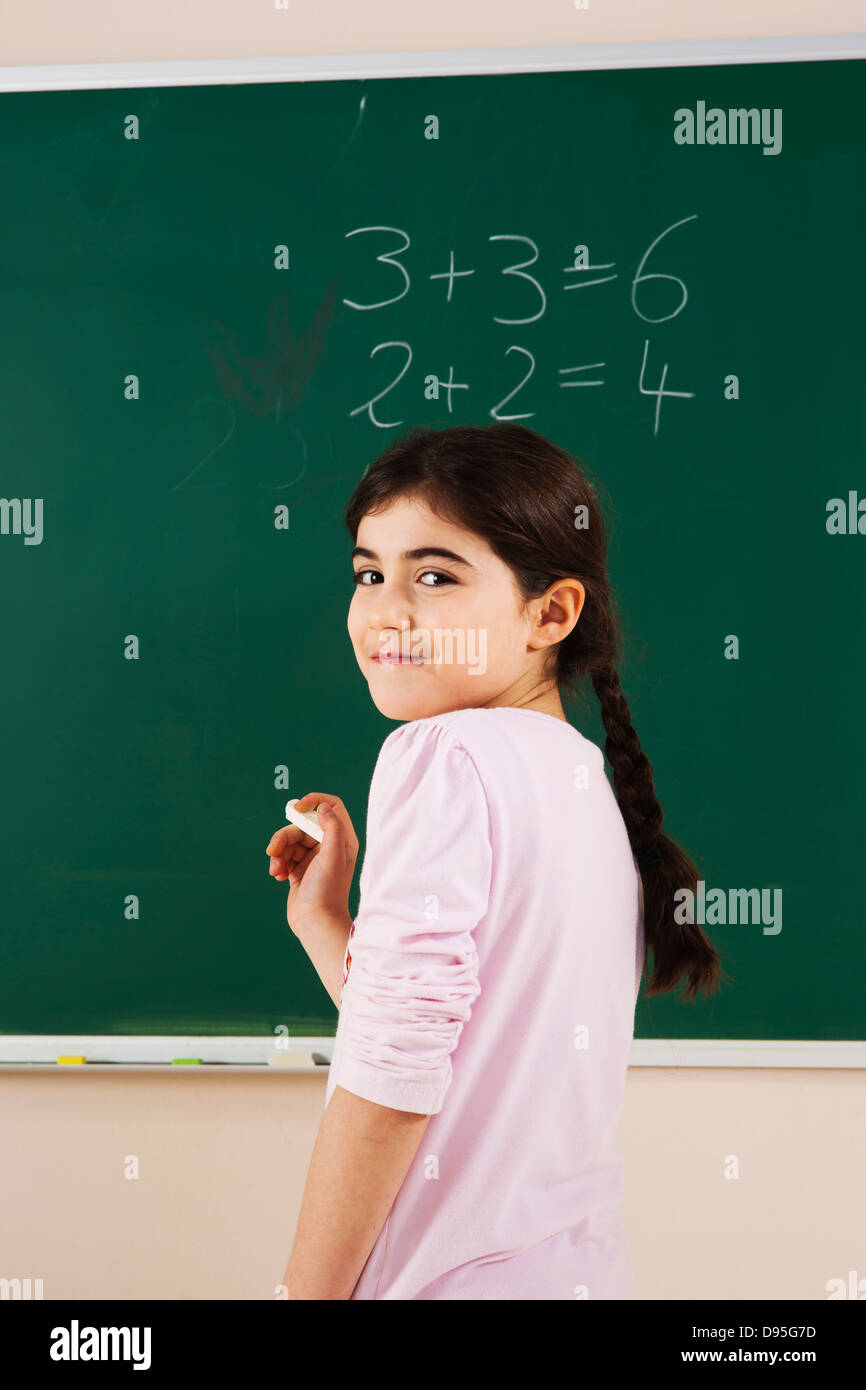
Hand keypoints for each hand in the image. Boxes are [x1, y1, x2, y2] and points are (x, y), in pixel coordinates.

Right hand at [266, 793, 357, 937]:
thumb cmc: (328, 890)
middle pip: (301, 825)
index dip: (313, 802)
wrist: (316, 923)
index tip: (296, 809)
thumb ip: (332, 828)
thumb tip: (323, 808)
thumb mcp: (333, 855)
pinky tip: (278, 877)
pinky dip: (278, 863)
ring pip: (288, 841)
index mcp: (342, 839)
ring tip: (276, 870)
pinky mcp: (298, 869)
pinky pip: (283, 856)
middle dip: (284, 837)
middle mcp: (328, 846)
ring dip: (278, 853)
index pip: (330, 806)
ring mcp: (312, 858)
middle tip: (274, 850)